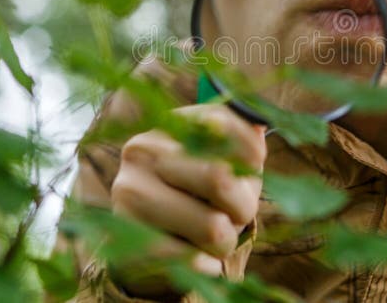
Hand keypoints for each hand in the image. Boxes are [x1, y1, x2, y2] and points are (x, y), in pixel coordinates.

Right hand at [109, 104, 265, 296]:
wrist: (144, 243)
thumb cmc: (198, 195)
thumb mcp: (224, 164)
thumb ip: (243, 145)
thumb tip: (260, 126)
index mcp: (169, 124)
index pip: (222, 121)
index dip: (252, 151)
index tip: (256, 168)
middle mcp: (143, 150)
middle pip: (220, 178)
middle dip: (243, 207)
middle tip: (237, 217)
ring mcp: (129, 192)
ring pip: (212, 227)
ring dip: (226, 242)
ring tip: (214, 238)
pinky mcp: (126, 237)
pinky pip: (191, 259)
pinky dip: (206, 264)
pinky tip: (198, 257)